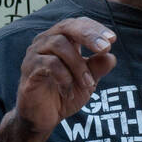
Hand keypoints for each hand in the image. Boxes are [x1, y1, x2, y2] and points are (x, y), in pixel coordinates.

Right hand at [15, 18, 117, 140]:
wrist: (44, 118)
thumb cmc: (65, 93)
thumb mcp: (88, 81)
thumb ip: (98, 68)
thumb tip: (111, 57)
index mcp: (62, 39)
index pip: (78, 23)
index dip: (95, 28)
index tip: (112, 39)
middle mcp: (46, 41)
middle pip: (66, 26)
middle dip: (88, 35)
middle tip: (105, 48)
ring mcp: (35, 53)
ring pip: (59, 45)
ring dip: (79, 65)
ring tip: (88, 84)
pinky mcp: (28, 69)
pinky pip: (49, 64)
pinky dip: (65, 78)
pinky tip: (69, 92)